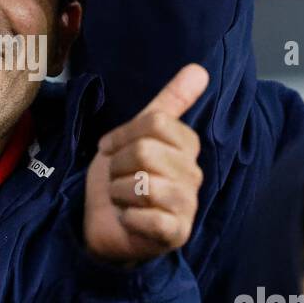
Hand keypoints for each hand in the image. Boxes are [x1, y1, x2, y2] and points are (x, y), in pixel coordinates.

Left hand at [84, 64, 208, 264]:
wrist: (103, 222)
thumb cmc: (121, 177)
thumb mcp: (137, 134)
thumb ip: (168, 103)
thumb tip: (200, 68)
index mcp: (187, 146)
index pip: (155, 122)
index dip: (123, 135)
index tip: (112, 149)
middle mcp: (193, 174)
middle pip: (146, 150)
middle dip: (117, 164)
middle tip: (117, 178)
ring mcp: (188, 205)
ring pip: (144, 183)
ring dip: (120, 191)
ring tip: (123, 198)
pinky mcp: (177, 233)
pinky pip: (150, 218)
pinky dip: (129, 217)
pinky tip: (130, 219)